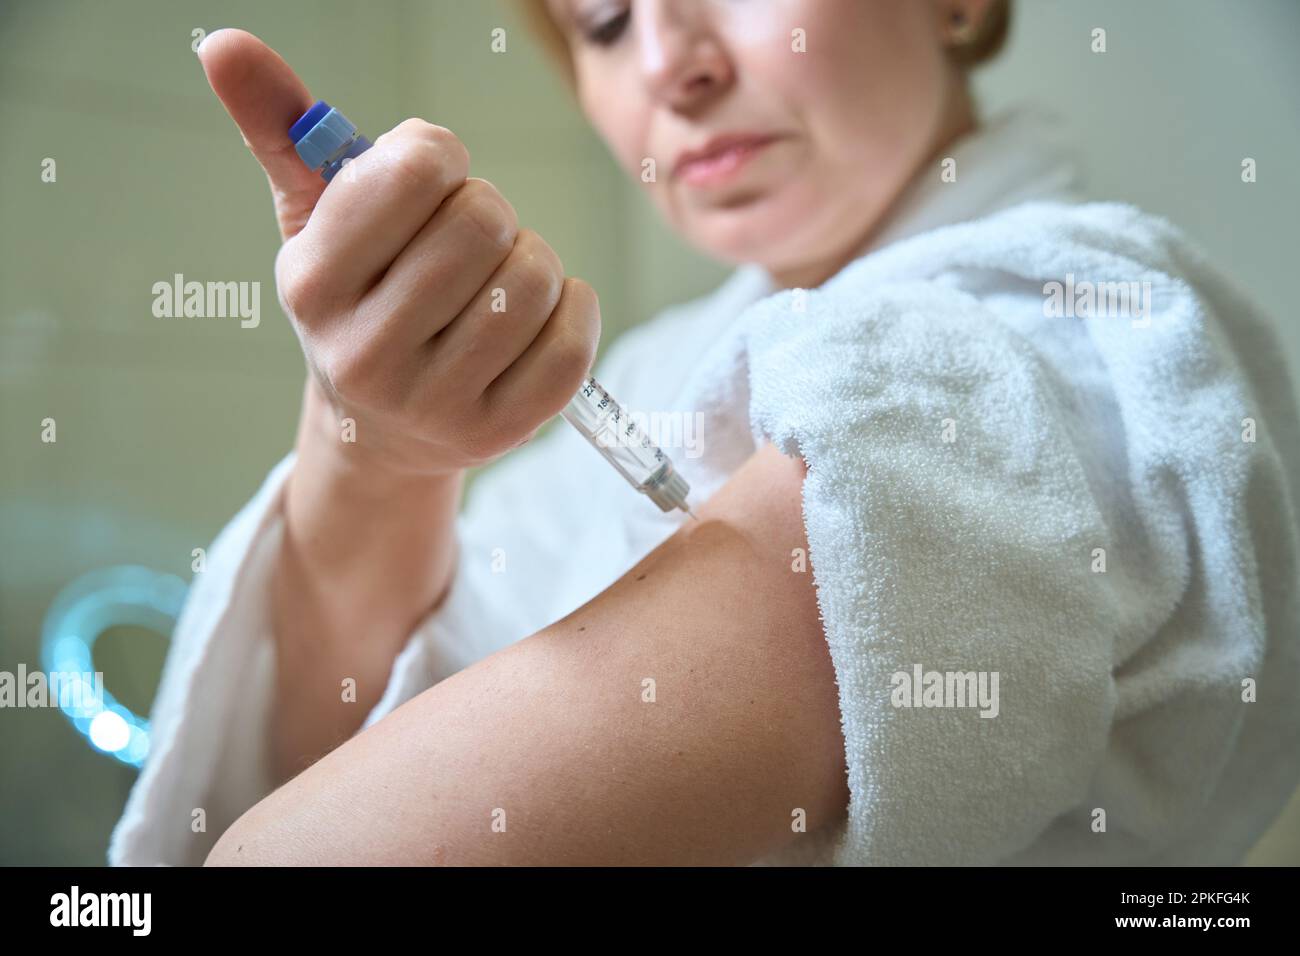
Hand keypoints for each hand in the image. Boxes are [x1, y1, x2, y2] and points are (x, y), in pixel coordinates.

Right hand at [197, 29, 600, 477]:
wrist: (380, 431)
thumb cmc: (358, 299)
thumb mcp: (312, 219)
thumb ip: (281, 129)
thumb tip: (225, 44)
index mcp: (314, 285)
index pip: (418, 169)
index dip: (439, 156)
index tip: (429, 180)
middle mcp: (366, 354)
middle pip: (483, 221)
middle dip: (487, 212)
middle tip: (466, 241)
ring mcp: (434, 404)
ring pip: (534, 278)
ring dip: (532, 262)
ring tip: (495, 283)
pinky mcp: (499, 433)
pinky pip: (572, 339)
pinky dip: (571, 309)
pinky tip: (536, 318)